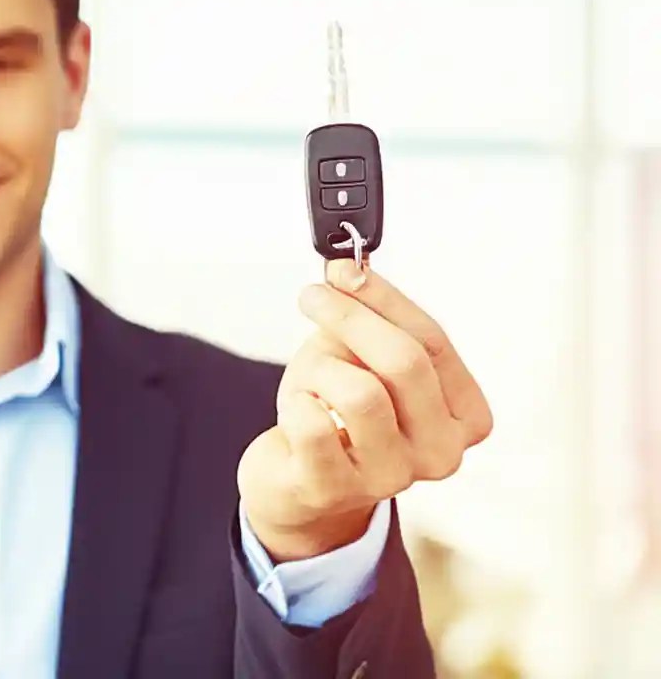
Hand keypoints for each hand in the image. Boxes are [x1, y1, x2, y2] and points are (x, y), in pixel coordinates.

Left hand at [237, 257, 492, 561]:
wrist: (296, 486)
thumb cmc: (335, 417)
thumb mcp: (360, 362)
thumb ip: (367, 322)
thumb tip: (350, 273)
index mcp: (464, 417)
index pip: (434, 342)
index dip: (386, 299)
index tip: (345, 269)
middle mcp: (440, 454)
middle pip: (406, 362)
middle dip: (352, 317)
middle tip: (313, 296)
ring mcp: (391, 478)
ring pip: (360, 392)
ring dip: (320, 370)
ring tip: (311, 383)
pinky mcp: (334, 491)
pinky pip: (312, 424)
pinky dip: (295, 404)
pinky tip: (298, 416)